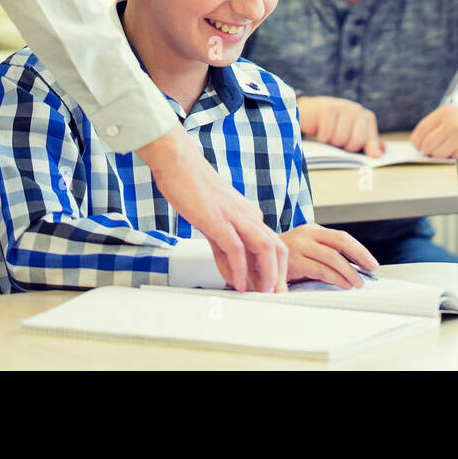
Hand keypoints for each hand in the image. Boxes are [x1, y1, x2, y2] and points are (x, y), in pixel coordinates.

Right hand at [136, 130, 288, 292]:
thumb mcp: (214, 219)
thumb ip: (224, 245)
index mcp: (249, 214)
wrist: (178, 162)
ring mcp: (235, 216)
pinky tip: (237, 283)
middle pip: (278, 248)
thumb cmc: (192, 187)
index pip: (272, 245)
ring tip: (261, 294)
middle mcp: (248, 215)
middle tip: (274, 296)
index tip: (272, 287)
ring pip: (264, 249)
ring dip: (266, 275)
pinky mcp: (218, 219)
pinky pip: (235, 249)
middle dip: (279, 275)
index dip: (276, 268)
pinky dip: (239, 270)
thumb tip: (231, 269)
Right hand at [283, 225, 378, 288]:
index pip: (342, 237)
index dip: (360, 250)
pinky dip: (336, 278)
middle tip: (371, 269)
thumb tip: (353, 269)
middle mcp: (306, 234)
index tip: (371, 263)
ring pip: (333, 257)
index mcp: (312, 229)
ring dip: (349, 272)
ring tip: (358, 283)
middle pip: (341, 241)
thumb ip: (324, 253)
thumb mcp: (305, 250)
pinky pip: (320, 269)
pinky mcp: (293, 261)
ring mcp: (299, 246)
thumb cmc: (284, 261)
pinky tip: (343, 284)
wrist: (255, 262)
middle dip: (360, 256)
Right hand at [297, 96, 383, 157]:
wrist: (309, 112)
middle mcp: (357, 110)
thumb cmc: (333, 127)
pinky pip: (327, 134)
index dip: (368, 150)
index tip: (370, 157)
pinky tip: (320, 131)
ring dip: (331, 143)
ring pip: (341, 138)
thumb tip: (380, 153)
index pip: (371, 140)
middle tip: (338, 143)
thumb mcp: (352, 136)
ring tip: (329, 136)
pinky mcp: (327, 108)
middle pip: (358, 140)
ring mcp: (342, 107)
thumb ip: (367, 144)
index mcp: (366, 118)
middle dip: (345, 147)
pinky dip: (321, 138)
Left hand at [411, 105, 457, 158]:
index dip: (416, 141)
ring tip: (447, 148)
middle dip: (426, 150)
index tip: (417, 146)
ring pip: (437, 154)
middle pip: (427, 144)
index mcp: (445, 112)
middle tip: (429, 151)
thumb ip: (435, 125)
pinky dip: (451, 157)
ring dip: (439, 154)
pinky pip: (449, 159)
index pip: (421, 130)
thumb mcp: (452, 114)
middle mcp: (452, 124)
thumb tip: (418, 145)